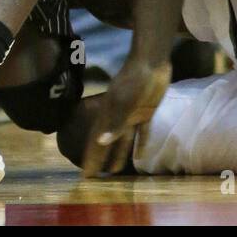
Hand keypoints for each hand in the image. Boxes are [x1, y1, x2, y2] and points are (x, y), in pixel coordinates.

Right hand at [81, 57, 170, 176]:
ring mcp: (131, 114)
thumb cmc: (136, 79)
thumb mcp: (125, 101)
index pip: (96, 139)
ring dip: (118, 154)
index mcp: (108, 112)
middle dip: (100, 158)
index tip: (84, 173)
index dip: (90, 156)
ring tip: (114, 171)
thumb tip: (101, 142)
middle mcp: (117, 115)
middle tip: (94, 176)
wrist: (152, 60)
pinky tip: (141, 155)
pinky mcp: (146, 111)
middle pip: (106, 141)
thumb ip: (115, 122)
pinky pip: (142, 132)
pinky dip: (141, 144)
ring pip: (123, 139)